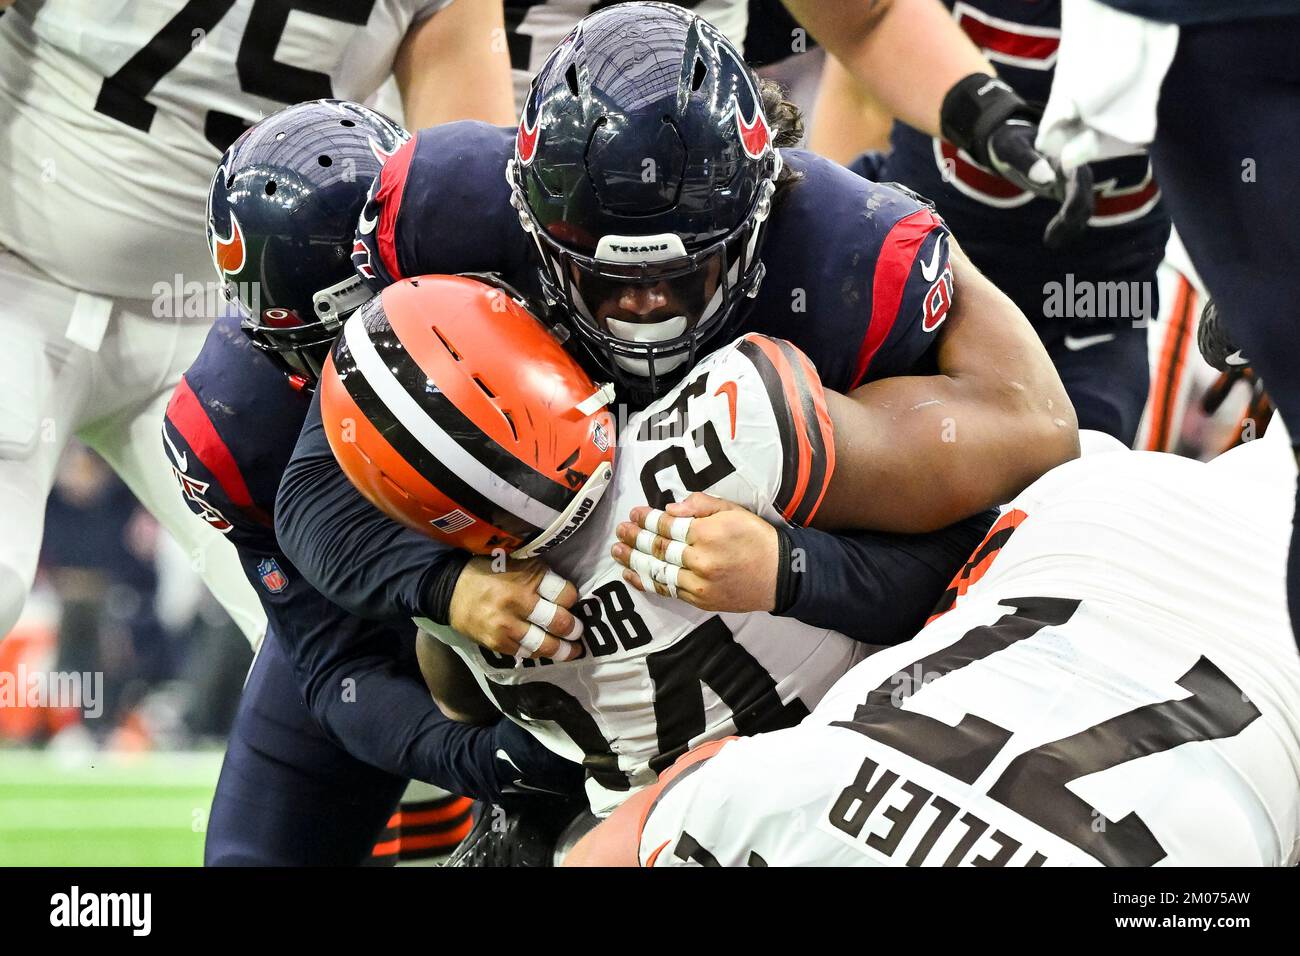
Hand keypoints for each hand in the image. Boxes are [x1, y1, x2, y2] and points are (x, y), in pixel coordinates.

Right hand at [448, 556, 583, 660]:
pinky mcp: (496, 642)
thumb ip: (540, 575)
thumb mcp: (517, 562)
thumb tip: (567, 593)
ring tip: (572, 651)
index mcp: (527, 577)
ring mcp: (506, 625)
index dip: (572, 599)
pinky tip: (546, 652)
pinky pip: (525, 652)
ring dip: (562, 650)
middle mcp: (517, 601)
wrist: (451, 589)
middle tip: (578, 631)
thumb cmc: (489, 571)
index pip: (564, 593)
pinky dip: (537, 653)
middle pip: (558, 621)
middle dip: (573, 629)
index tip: (571, 602)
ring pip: (543, 644)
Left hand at [611, 492, 777, 612]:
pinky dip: (647, 583)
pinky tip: (632, 574)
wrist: (781, 576)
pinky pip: (668, 590)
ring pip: (658, 571)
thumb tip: (669, 509)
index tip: (634, 513)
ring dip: (634, 561)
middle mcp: (700, 560)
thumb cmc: (757, 538)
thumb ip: (700, 506)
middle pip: (659, 548)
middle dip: (635, 538)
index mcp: (708, 534)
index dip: (647, 519)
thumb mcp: (733, 511)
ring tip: (617, 551)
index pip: (668, 526)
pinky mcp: (700, 601)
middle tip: (620, 531)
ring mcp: (699, 584)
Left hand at [986, 119, 1093, 247]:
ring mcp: (1071, 181)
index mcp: (1063, 155)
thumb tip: (1047, 180)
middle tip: (1052, 240)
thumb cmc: (1008, 143)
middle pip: (1085, 195)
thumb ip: (1025, 160)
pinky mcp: (1065, 191)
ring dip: (1070, 228)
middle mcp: (1073, 168)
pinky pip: (1075, 212)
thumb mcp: (1011, 148)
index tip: (1067, 217)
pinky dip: (1067, 227)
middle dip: (1073, 219)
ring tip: (1051, 243)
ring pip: (1082, 208)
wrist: (1009, 143)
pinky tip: (1053, 240)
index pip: (1079, 177)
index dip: (1077, 196)